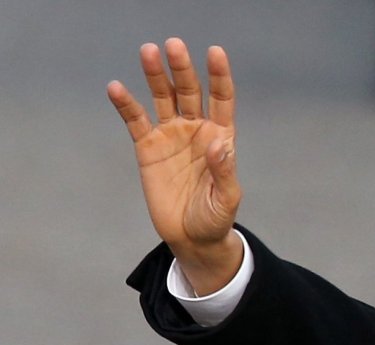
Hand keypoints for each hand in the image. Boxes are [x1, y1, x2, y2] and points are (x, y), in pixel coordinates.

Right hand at [108, 38, 242, 293]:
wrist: (192, 238)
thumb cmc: (216, 218)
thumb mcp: (226, 198)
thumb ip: (224, 171)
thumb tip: (219, 145)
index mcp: (220, 138)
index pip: (221, 99)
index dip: (219, 76)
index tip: (215, 52)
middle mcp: (195, 130)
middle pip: (189, 91)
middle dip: (182, 68)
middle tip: (173, 45)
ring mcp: (170, 136)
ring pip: (162, 97)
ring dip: (156, 75)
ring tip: (148, 52)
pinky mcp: (147, 147)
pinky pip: (135, 120)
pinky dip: (126, 104)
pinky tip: (116, 88)